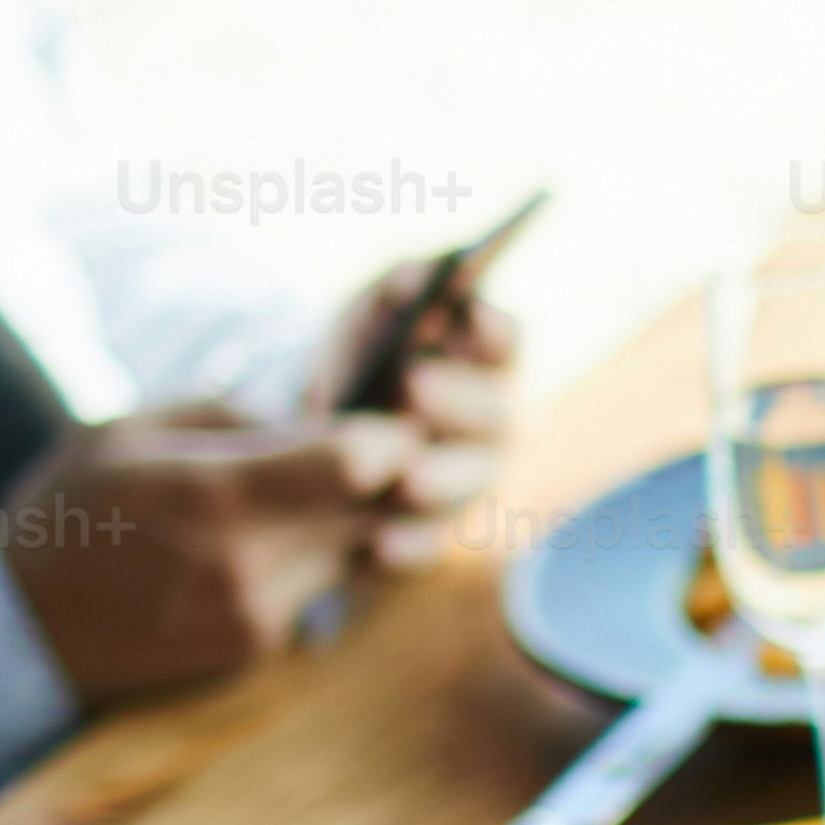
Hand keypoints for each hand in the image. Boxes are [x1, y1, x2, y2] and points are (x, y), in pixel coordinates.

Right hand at [0, 413, 386, 699]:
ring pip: (350, 551)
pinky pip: (316, 588)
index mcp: (212, 492)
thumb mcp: (130, 428)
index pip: (354, 466)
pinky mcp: (258, 650)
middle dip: (377, 479)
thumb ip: (235, 416)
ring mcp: (257, 615)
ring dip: (338, 521)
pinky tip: (249, 548)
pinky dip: (303, 561)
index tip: (383, 422)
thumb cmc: (71, 509)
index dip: (386, 438)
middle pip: (371, 511)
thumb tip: (322, 421)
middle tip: (361, 452)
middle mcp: (246, 563)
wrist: (22, 630)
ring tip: (279, 499)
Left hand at [306, 281, 521, 579]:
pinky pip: (430, 544)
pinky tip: (382, 545)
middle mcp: (494, 424)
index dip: (494, 330)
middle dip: (459, 401)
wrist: (318, 443)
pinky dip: (409, 547)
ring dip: (442, 481)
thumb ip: (388, 295)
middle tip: (414, 388)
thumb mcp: (364, 322)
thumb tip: (412, 278)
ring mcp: (469, 482)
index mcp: (487, 363)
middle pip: (497, 413)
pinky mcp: (432, 533)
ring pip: (470, 484)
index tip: (472, 315)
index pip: (507, 342)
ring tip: (407, 480)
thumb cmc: (357, 366)